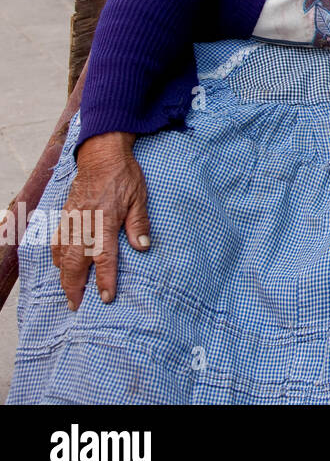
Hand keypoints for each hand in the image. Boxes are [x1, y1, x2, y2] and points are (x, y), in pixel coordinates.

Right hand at [55, 131, 151, 308]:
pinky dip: (56, 257)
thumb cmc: (124, 176)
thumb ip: (139, 222)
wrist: (100, 155)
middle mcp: (84, 224)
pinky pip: (56, 241)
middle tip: (76, 305)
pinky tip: (60, 266)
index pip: (104, 258)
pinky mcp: (65, 215)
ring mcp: (71, 220)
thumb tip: (143, 246)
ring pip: (61, 255)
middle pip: (74, 263)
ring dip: (64, 276)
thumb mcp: (139, 197)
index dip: (105, 280)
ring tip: (69, 292)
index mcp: (105, 221)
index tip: (106, 298)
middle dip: (74, 287)